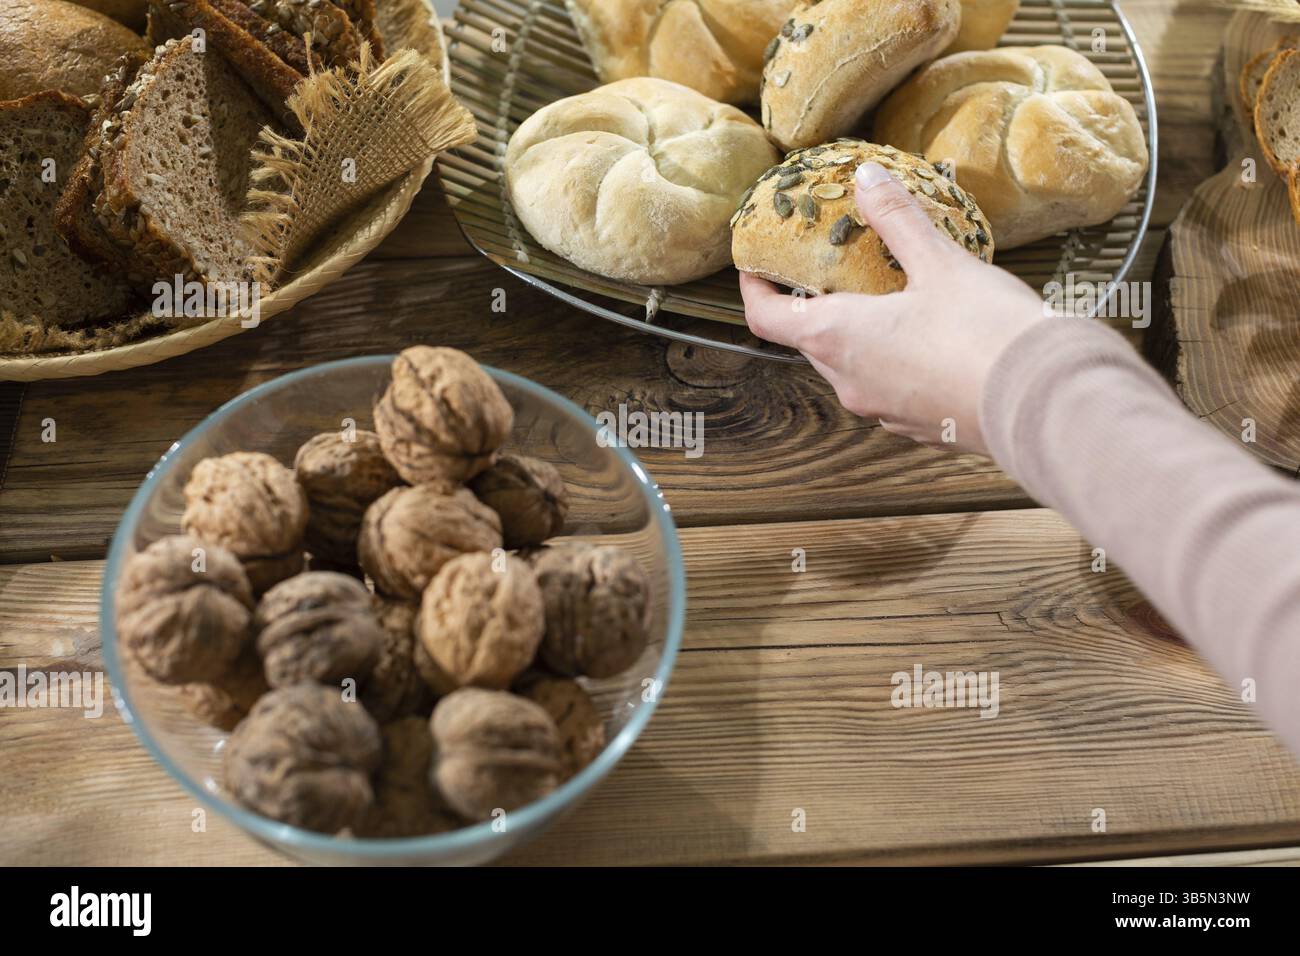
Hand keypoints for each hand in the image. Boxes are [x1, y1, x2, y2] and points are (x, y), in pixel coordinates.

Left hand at [740, 162, 1045, 454]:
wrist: (1046, 403)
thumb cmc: (986, 333)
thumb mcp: (940, 262)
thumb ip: (897, 219)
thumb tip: (865, 178)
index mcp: (837, 339)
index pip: (765, 317)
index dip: (754, 287)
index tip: (756, 264)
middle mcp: (849, 383)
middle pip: (809, 340)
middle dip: (814, 304)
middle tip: (830, 267)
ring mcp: (883, 412)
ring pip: (851, 366)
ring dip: (857, 333)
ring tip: (887, 295)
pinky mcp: (919, 427)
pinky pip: (889, 388)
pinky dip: (893, 359)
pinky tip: (929, 335)